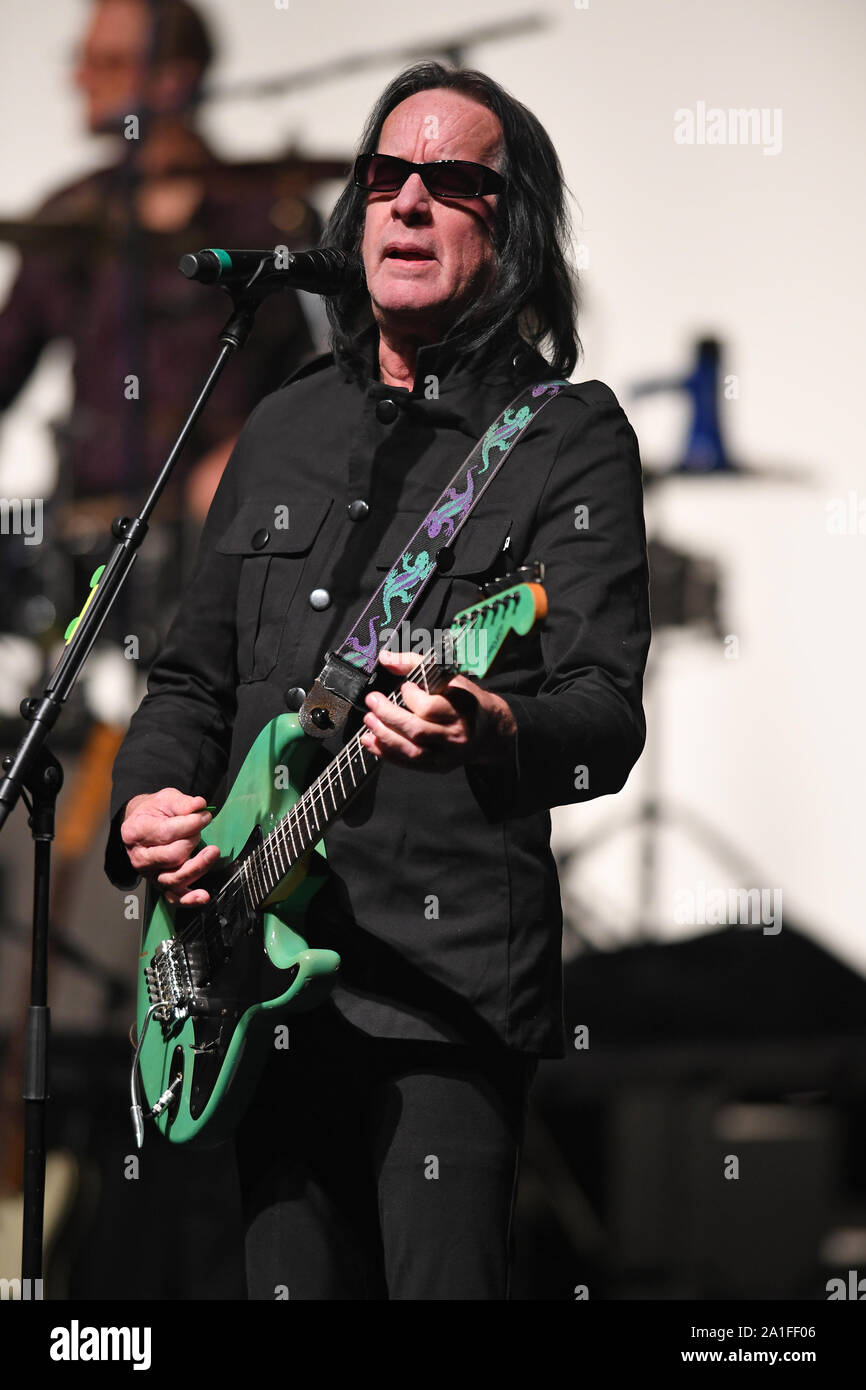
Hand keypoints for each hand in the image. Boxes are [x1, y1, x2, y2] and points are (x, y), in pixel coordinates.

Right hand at [121, 788, 220, 905]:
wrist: (142, 826)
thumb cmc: (154, 812)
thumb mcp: (165, 799)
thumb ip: (182, 803)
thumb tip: (199, 806)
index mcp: (135, 832)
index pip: (166, 833)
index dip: (190, 824)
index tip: (205, 816)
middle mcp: (140, 858)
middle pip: (172, 856)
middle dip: (192, 841)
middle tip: (200, 829)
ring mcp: (150, 874)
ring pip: (175, 878)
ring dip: (198, 866)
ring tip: (212, 852)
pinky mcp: (161, 886)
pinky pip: (174, 898)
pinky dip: (190, 899)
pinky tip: (203, 896)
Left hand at [361, 648, 515, 772]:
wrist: (489, 731)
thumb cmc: (466, 701)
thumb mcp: (449, 678)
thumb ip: (416, 664)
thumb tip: (386, 658)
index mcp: (462, 709)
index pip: (430, 707)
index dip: (411, 697)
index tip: (404, 686)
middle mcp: (456, 735)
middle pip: (417, 730)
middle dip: (388, 716)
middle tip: (373, 701)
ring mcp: (447, 755)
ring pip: (412, 751)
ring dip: (384, 736)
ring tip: (368, 720)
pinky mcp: (438, 767)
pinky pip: (409, 764)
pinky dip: (386, 753)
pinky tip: (371, 741)